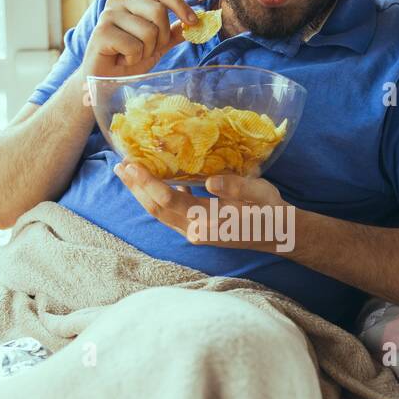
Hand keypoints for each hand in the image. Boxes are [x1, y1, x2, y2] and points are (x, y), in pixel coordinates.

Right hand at [82, 0, 199, 78]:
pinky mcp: (101, 33)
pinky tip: (121, 60)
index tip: (193, 22)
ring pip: (148, 32)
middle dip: (161, 37)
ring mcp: (108, 15)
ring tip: (131, 55)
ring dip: (146, 51)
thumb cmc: (128, 57)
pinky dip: (133, 59)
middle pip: (158, 12)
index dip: (180, 5)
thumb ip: (173, 32)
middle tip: (148, 49)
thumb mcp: (156, 44)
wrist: (104, 78)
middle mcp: (118, 0)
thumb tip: (196, 23)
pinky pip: (134, 46)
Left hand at [114, 162, 295, 254]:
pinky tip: (155, 179)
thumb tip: (209, 181)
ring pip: (160, 211)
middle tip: (120, 164)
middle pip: (156, 208)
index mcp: (208, 223)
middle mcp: (195, 230)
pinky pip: (170, 211)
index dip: (148, 182)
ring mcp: (194, 231)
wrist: (278, 234)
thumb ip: (236, 188)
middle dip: (136, 187)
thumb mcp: (260, 194)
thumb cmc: (270, 212)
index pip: (168, 200)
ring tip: (129, 171)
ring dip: (142, 192)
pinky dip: (158, 195)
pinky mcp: (196, 227)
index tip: (132, 164)